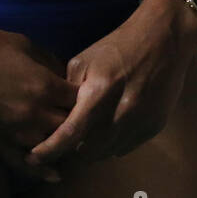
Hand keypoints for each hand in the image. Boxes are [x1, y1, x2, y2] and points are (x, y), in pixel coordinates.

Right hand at [0, 21, 79, 183]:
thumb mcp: (25, 44)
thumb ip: (49, 62)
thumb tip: (63, 75)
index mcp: (45, 85)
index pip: (79, 99)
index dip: (82, 95)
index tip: (83, 91)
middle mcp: (36, 113)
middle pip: (70, 125)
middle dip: (76, 118)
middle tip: (77, 114)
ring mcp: (17, 130)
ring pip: (51, 145)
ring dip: (60, 140)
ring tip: (65, 135)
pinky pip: (23, 162)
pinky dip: (40, 170)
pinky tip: (54, 175)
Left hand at [25, 0, 196, 166]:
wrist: (163, 38)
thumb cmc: (120, 45)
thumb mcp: (85, 59)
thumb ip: (69, 89)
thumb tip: (57, 114)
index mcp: (99, 92)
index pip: (69, 132)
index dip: (49, 149)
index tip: (33, 158)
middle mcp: (120, 113)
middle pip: (88, 151)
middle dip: (72, 151)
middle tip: (64, 143)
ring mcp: (140, 123)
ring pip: (107, 153)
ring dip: (93, 149)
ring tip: (86, 137)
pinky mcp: (154, 127)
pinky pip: (126, 147)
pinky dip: (113, 144)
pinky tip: (109, 129)